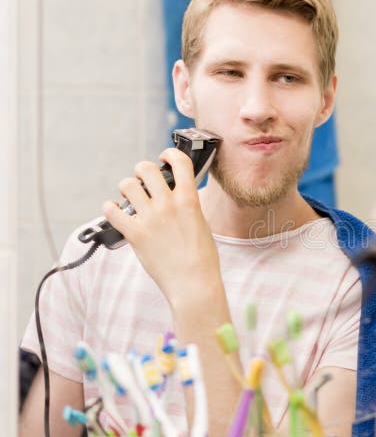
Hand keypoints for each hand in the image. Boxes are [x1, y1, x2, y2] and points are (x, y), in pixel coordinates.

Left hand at [103, 148, 221, 308]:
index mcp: (189, 200)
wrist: (193, 282)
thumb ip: (189, 206)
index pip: (179, 161)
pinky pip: (112, 211)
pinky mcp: (134, 234)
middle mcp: (168, 205)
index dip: (170, 153)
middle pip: (145, 169)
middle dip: (142, 171)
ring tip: (130, 196)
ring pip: (126, 186)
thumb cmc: (202, 257)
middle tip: (143, 180)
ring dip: (127, 188)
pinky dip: (111, 209)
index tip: (165, 157)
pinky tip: (115, 211)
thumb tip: (179, 196)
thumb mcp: (202, 223)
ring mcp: (150, 219)